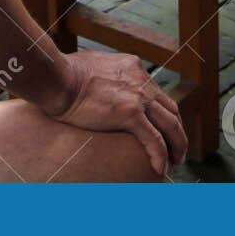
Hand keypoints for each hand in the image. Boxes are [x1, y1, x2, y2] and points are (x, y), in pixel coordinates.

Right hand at [50, 51, 187, 175]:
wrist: (57, 78)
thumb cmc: (64, 75)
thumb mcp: (92, 68)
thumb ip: (102, 77)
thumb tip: (94, 90)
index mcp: (132, 68)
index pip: (157, 93)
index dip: (163, 113)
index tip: (164, 128)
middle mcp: (141, 79)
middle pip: (170, 109)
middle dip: (177, 130)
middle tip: (177, 148)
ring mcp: (138, 95)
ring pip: (170, 124)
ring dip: (177, 145)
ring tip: (176, 162)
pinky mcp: (130, 112)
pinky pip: (153, 138)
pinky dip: (160, 154)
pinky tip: (161, 168)